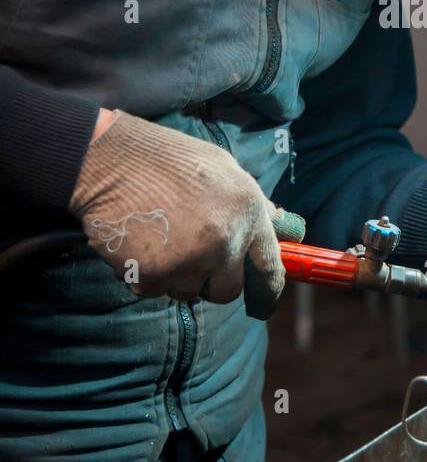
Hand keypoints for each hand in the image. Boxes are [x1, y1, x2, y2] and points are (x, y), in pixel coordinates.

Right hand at [69, 110, 304, 304]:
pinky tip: (138, 243)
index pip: (270, 267)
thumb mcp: (222, 168)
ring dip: (176, 277)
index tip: (264, 302)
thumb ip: (252, 205)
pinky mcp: (154, 275)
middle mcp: (225, 241)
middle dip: (211, 281)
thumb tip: (281, 228)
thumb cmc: (166, 159)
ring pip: (188, 292)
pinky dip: (145, 276)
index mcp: (247, 211)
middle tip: (191, 258)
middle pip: (228, 291)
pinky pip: (155, 291)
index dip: (268, 290)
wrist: (110, 159)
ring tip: (160, 238)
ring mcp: (189, 261)